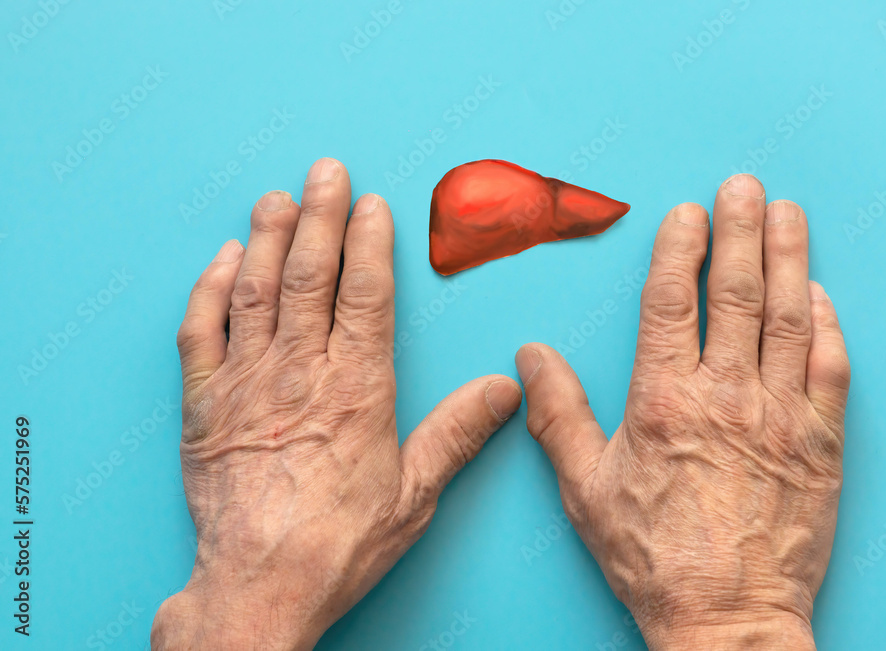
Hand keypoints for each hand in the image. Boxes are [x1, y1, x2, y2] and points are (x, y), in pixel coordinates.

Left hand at [151, 158, 522, 649]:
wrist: (260, 584)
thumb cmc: (339, 542)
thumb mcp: (416, 492)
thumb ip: (459, 432)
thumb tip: (507, 387)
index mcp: (357, 388)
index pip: (365, 294)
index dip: (369, 242)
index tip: (372, 204)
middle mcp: (301, 372)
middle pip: (309, 275)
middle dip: (318, 216)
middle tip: (324, 171)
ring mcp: (247, 383)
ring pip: (254, 291)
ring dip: (264, 237)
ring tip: (275, 197)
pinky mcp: (205, 404)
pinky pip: (200, 332)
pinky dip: (208, 291)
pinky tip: (221, 261)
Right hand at [517, 175, 849, 649]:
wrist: (727, 618)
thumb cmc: (653, 557)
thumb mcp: (585, 489)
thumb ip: (557, 415)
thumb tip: (531, 356)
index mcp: (664, 403)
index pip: (672, 305)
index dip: (679, 251)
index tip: (684, 214)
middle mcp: (726, 398)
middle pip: (736, 295)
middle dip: (739, 231)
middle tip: (742, 186)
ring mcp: (780, 418)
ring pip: (788, 318)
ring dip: (789, 258)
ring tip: (785, 213)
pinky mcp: (819, 443)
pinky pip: (830, 369)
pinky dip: (826, 326)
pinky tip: (818, 295)